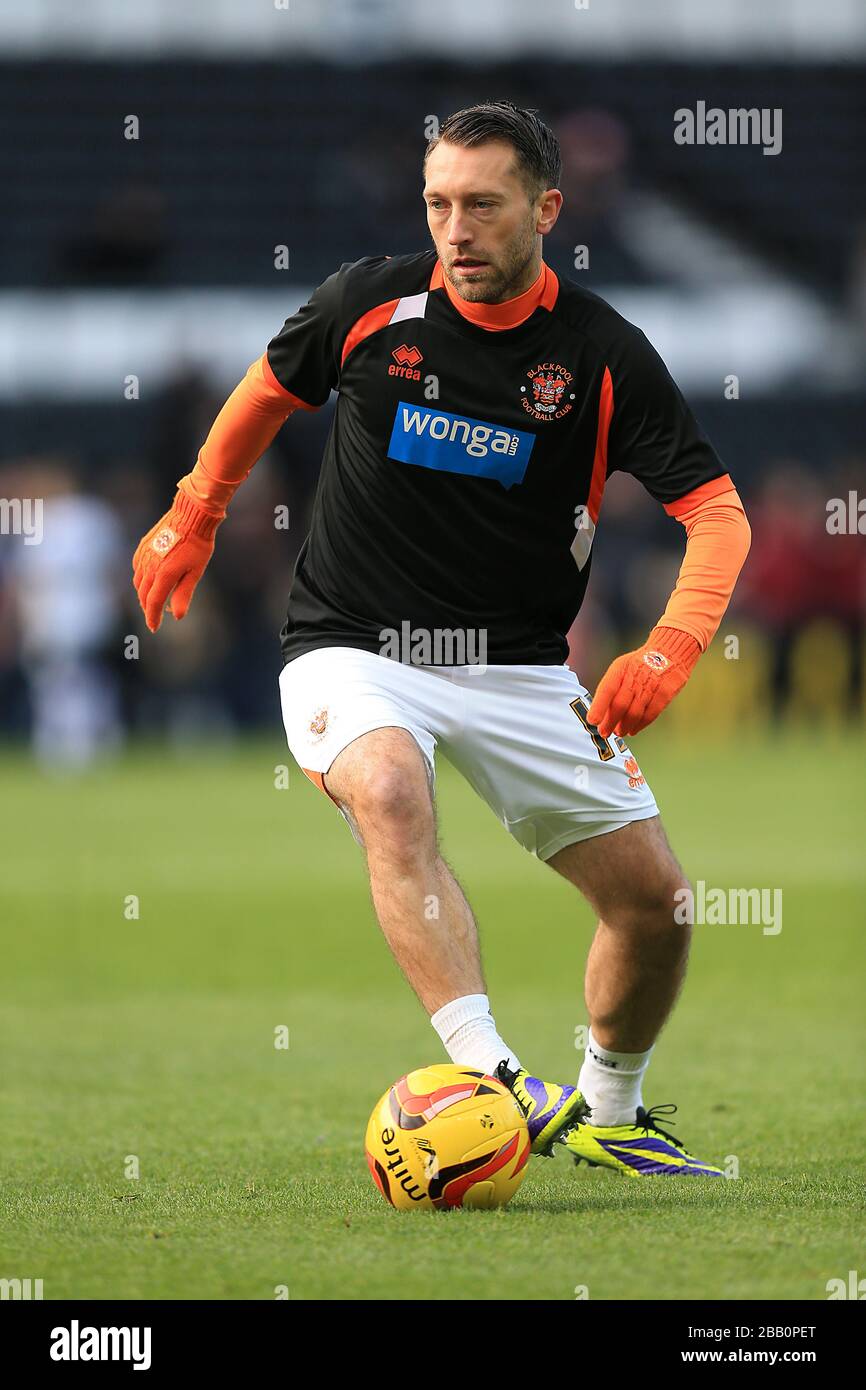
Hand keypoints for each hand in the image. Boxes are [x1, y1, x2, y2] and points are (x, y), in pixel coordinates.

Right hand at [132, 489, 221, 632]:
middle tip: (154, 617)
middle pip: (143, 594)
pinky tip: (148, 580)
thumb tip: (176, 616)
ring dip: (143, 594)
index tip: (154, 628)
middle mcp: (150, 566)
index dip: (152, 618)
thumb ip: (184, 594)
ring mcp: (144, 555)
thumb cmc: (198, 544)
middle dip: (147, 608)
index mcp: (164, 575)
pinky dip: (140, 578)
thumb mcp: (195, 572)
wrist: (190, 515)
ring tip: (151, 601)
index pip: (153, 603)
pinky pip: (137, 568)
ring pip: (138, 582)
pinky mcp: (143, 546)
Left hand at [587, 626, 700, 737]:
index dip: (599, 707)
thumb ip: (612, 687)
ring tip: (619, 731)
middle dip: (610, 722)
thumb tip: (600, 711)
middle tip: (604, 731)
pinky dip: (640, 725)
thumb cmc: (640, 664)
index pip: (607, 689)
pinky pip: (650, 715)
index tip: (592, 721)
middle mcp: (635, 677)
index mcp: (621, 669)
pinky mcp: (664, 694)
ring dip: (624, 726)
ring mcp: (651, 686)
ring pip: (634, 713)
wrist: (670, 652)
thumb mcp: (622, 667)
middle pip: (620, 705)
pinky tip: (633, 729)